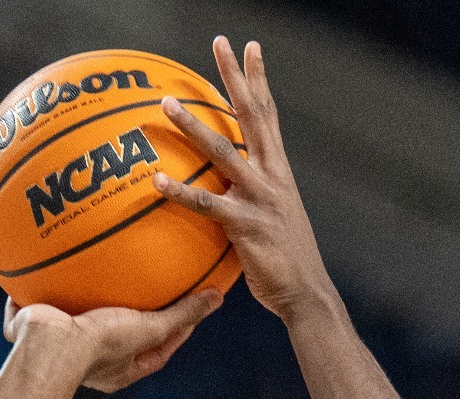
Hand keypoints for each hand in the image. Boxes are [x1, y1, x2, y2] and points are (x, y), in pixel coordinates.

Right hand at [3, 289, 220, 393]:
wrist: (48, 346)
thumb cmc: (100, 345)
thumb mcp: (148, 328)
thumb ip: (181, 315)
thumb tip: (217, 297)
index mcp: (118, 371)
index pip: (156, 351)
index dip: (174, 331)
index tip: (188, 311)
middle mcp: (92, 361)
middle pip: (118, 334)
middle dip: (130, 315)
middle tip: (146, 291)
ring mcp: (62, 343)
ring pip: (77, 316)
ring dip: (87, 297)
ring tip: (98, 270)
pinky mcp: (35, 326)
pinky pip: (41, 301)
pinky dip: (46, 284)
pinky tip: (53, 257)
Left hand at [153, 37, 339, 325]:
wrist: (305, 293)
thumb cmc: (283, 262)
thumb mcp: (269, 220)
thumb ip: (245, 199)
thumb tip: (217, 193)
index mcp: (278, 171)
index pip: (268, 115)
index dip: (259, 80)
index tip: (250, 47)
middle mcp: (272, 177)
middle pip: (252, 115)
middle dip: (236, 78)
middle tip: (219, 44)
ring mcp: (260, 199)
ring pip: (224, 152)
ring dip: (193, 127)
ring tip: (166, 104)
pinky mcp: (246, 226)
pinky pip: (206, 205)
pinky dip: (180, 192)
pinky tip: (155, 182)